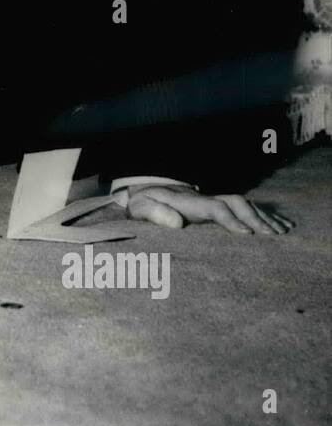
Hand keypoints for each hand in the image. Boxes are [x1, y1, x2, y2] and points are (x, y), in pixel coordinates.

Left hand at [127, 185, 291, 234]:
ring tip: (284, 231)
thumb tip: (176, 224)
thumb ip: (156, 214)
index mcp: (188, 202)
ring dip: (264, 216)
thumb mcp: (141, 208)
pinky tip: (278, 224)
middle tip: (273, 236)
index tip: (247, 235)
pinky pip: (244, 207)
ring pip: (244, 203)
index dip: (231, 220)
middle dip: (255, 218)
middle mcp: (205, 198)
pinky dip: (262, 214)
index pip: (215, 208)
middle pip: (236, 202)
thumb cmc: (142, 203)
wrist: (144, 189)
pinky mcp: (216, 204)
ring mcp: (212, 199)